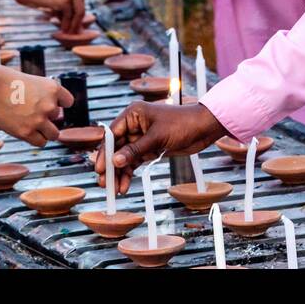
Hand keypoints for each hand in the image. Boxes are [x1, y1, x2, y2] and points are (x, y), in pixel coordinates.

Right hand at [0, 63, 72, 145]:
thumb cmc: (2, 80)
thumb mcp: (28, 80)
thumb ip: (39, 94)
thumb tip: (45, 107)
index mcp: (52, 88)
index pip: (68, 102)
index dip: (58, 105)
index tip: (49, 106)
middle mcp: (49, 104)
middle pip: (57, 118)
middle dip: (46, 117)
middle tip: (31, 114)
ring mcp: (39, 119)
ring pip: (54, 134)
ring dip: (45, 131)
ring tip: (31, 127)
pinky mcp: (26, 132)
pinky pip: (41, 142)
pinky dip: (35, 139)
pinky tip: (26, 133)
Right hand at [6, 0, 83, 31]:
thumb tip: (72, 16)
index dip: (75, 7)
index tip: (73, 18)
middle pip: (80, 1)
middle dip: (77, 17)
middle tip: (74, 28)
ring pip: (78, 9)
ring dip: (74, 22)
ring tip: (69, 31)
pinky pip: (70, 14)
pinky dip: (67, 23)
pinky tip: (63, 29)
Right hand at [100, 102, 226, 192]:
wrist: (204, 128)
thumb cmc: (183, 124)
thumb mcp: (157, 138)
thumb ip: (135, 150)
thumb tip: (115, 161)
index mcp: (133, 114)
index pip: (112, 134)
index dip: (104, 152)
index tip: (100, 168)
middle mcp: (135, 125)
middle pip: (116, 148)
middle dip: (110, 166)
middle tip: (104, 183)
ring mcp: (141, 137)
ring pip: (124, 157)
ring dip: (119, 173)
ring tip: (115, 189)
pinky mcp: (149, 148)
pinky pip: (135, 162)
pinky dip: (129, 173)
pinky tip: (125, 185)